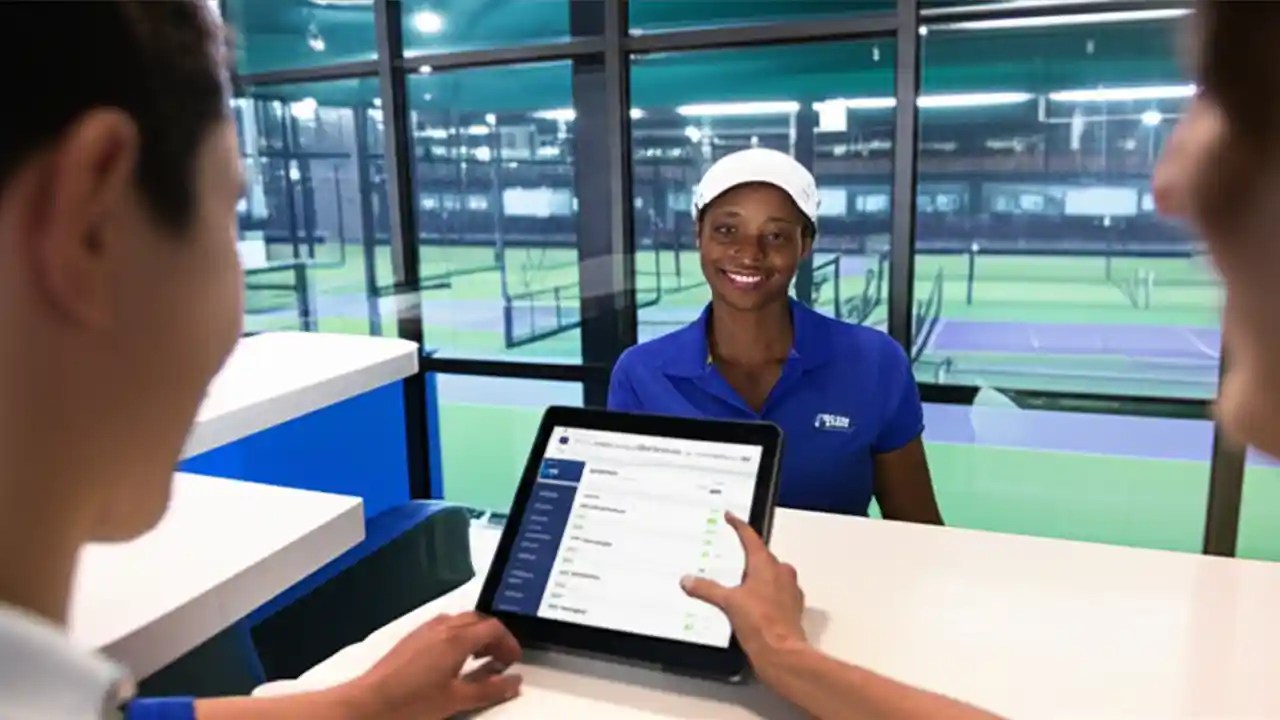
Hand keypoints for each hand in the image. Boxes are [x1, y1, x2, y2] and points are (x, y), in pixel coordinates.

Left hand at [346, 612, 522, 719]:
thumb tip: (515, 682)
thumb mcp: (456, 699)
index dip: (509, 642)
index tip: (514, 661)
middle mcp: (443, 626)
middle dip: (494, 636)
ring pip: (460, 621)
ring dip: (476, 634)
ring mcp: (425, 629)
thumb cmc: (413, 701)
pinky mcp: (413, 637)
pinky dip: (459, 636)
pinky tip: (453, 659)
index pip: (494, 628)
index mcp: (457, 638)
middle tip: (501, 660)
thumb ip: (489, 689)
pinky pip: (445, 626)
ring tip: (479, 659)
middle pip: (478, 620)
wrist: (369, 702)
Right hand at [680, 512, 806, 670]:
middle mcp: (781, 573)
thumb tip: (689, 580)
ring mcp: (789, 590)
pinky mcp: (792, 607)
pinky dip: (765, 594)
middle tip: (733, 556)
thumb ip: (706, 589)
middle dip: (747, 556)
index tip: (732, 518)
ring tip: (740, 586)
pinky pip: (778, 592)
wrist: (781, 653)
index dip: (739, 525)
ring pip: (772, 574)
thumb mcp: (727, 603)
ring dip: (757, 576)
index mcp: (766, 564)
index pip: (751, 537)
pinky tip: (753, 606)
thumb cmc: (762, 625)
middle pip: (762, 555)